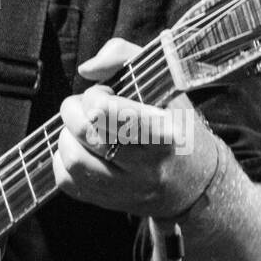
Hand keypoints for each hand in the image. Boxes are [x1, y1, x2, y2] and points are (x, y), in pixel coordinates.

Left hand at [51, 37, 218, 218]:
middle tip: (85, 107)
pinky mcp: (108, 204)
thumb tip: (87, 69)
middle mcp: (147, 167)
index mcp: (164, 133)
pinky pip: (67, 181)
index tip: (104, 94)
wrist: (196, 182)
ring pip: (73, 159)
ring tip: (84, 130)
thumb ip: (124, 56)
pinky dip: (65, 161)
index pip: (110, 114)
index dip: (96, 98)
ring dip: (67, 136)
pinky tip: (84, 151)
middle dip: (74, 110)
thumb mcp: (164, 82)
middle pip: (86, 133)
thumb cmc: (176, 123)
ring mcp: (127, 190)